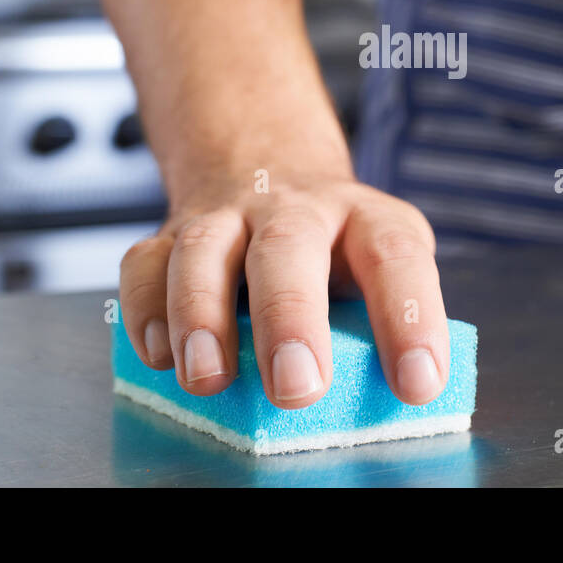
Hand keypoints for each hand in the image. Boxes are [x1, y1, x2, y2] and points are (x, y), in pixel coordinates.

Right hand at [118, 170, 449, 408]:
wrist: (267, 164)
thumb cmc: (333, 244)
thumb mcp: (375, 265)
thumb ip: (374, 321)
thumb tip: (381, 398)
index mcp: (364, 217)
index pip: (396, 255)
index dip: (409, 316)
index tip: (417, 382)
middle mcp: (295, 208)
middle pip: (288, 247)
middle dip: (289, 318)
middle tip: (297, 386)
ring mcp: (228, 215)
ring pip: (203, 249)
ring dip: (200, 315)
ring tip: (208, 378)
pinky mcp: (171, 232)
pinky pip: (144, 263)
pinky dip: (146, 310)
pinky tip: (159, 355)